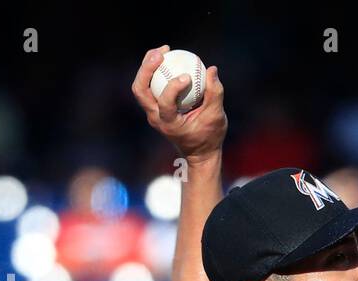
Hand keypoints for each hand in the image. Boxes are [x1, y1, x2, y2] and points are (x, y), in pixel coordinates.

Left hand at [131, 45, 226, 162]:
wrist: (199, 153)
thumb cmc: (210, 136)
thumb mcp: (217, 117)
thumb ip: (215, 94)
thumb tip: (212, 69)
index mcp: (169, 124)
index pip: (165, 103)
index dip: (173, 87)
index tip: (188, 76)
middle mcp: (155, 118)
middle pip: (140, 90)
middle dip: (146, 69)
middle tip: (161, 53)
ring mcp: (152, 113)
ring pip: (141, 86)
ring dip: (147, 66)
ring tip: (162, 50)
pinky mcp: (154, 107)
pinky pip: (149, 86)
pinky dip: (155, 71)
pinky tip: (167, 57)